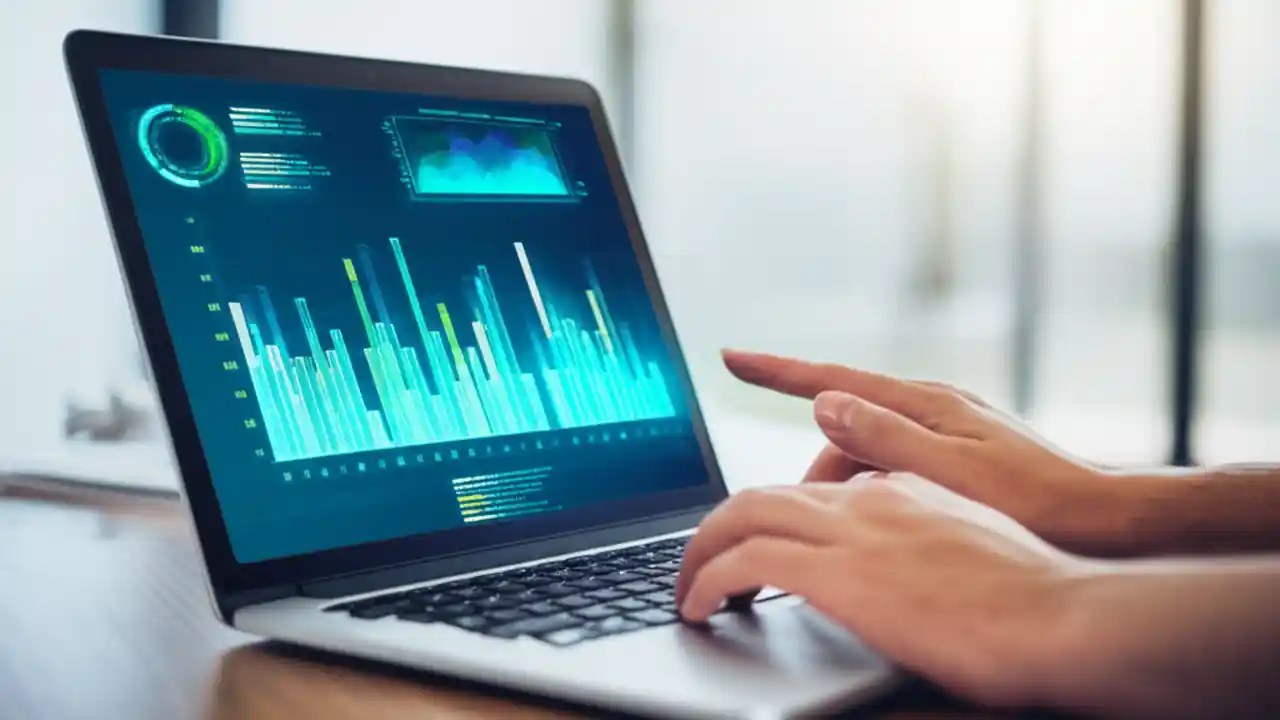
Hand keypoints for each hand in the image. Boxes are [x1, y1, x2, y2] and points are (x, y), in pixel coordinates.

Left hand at [674, 477, 1087, 708]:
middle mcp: (871, 497)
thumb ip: (924, 534)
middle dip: (716, 528)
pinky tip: (699, 605)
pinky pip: (745, 560)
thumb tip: (893, 550)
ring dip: (700, 552)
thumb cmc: (1037, 601)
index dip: (769, 511)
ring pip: (743, 516)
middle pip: (763, 494)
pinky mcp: (839, 571)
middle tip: (696, 563)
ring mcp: (854, 529)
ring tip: (686, 588)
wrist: (1065, 619)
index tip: (746, 534)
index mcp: (902, 488)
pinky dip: (708, 578)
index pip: (811, 484)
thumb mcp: (972, 549)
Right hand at [722, 349, 1132, 554]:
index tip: (730, 357)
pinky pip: (892, 465)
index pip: (832, 379)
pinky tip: (888, 523)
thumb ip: (885, 438)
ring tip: (852, 534)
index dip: (776, 371)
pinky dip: (876, 491)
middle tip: (800, 520)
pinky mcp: (956, 451)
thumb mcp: (950, 471)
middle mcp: (930, 406)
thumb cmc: (1036, 501)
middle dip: (816, 470)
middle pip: (844, 429)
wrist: (1106, 519)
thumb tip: (825, 404)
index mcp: (923, 403)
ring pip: (867, 452)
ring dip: (848, 488)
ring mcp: (944, 427)